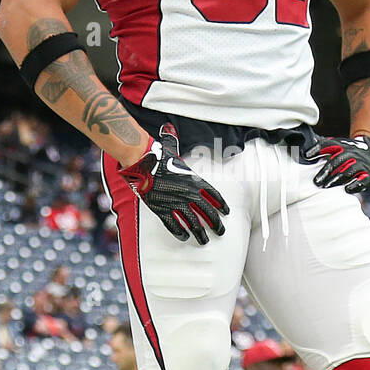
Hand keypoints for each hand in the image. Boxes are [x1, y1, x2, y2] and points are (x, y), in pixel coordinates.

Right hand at [119, 122, 229, 244]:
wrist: (142, 163)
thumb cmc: (157, 154)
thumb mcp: (170, 148)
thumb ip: (173, 141)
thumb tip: (168, 128)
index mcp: (195, 180)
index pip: (214, 195)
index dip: (221, 205)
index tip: (226, 212)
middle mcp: (188, 194)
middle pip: (207, 213)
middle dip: (216, 224)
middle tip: (220, 231)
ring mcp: (176, 203)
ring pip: (193, 223)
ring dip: (200, 233)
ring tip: (204, 241)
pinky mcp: (162, 210)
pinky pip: (174, 225)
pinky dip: (180, 233)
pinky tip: (184, 237)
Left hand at [303, 133, 369, 193]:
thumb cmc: (350, 151)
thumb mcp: (338, 145)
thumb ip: (322, 149)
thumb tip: (304, 154)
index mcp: (343, 146)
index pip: (329, 145)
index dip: (317, 149)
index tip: (306, 156)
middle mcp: (352, 154)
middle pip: (338, 161)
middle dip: (326, 171)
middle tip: (317, 181)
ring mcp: (361, 164)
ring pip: (348, 171)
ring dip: (337, 179)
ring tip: (326, 186)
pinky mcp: (369, 174)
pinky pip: (363, 180)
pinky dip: (356, 185)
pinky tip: (347, 190)